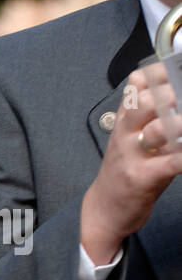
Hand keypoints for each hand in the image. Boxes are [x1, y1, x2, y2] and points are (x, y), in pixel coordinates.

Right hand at [81, 63, 181, 263]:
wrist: (105, 209)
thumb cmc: (126, 170)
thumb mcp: (131, 137)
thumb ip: (150, 114)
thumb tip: (173, 88)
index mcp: (124, 121)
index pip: (136, 86)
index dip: (159, 74)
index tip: (176, 70)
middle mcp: (125, 135)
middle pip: (146, 103)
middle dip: (172, 95)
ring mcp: (132, 157)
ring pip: (158, 130)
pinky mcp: (142, 179)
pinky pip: (170, 164)